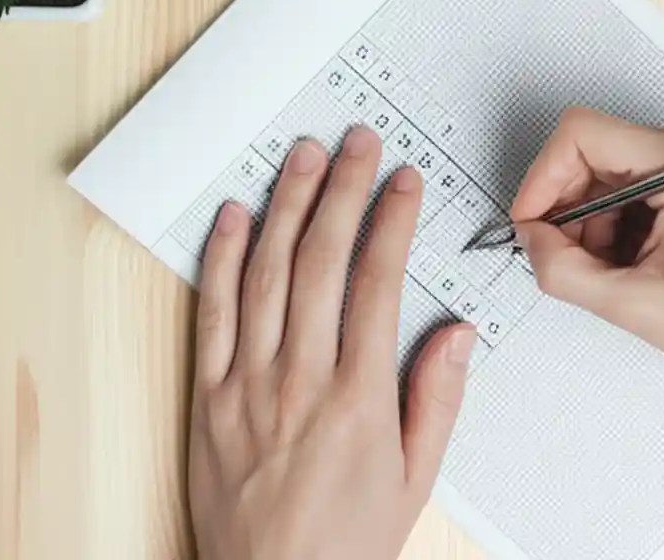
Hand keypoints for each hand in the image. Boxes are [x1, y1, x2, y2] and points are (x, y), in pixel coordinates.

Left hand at [188, 127, 477, 559]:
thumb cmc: (347, 539)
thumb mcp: (416, 478)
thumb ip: (437, 399)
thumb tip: (454, 333)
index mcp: (359, 398)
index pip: (376, 284)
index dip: (391, 221)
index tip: (402, 182)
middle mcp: (300, 380)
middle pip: (319, 262)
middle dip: (341, 191)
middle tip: (354, 144)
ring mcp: (248, 385)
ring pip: (265, 275)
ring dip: (284, 207)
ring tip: (300, 157)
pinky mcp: (209, 396)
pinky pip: (213, 314)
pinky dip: (222, 259)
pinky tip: (236, 217)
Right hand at [511, 108, 663, 391]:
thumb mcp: (632, 306)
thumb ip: (562, 269)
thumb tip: (528, 238)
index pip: (581, 134)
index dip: (541, 178)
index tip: (530, 225)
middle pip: (597, 150)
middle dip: (569, 206)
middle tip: (566, 259)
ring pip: (617, 169)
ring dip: (596, 218)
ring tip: (613, 272)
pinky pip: (644, 181)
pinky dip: (623, 219)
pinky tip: (635, 262)